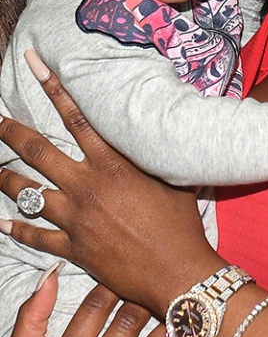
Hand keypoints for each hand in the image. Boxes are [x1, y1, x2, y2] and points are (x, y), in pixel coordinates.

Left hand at [0, 53, 222, 317]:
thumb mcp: (172, 179)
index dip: (54, 89)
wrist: (175, 270)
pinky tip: (1, 225)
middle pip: (38, 153)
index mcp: (112, 165)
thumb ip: (154, 158)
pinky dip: (15, 230)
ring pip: (28, 194)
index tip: (34, 66)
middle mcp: (87, 187)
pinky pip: (35, 237)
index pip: (76, 119)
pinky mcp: (73, 248)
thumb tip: (156, 135)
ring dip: (5, 180)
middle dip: (11, 133)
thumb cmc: (181, 223)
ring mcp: (75, 219)